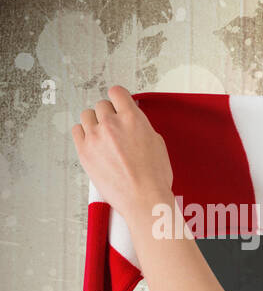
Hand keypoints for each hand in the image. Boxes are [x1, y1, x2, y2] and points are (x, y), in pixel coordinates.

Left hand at [71, 86, 173, 221]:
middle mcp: (111, 124)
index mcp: (132, 119)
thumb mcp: (157, 144)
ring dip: (94, 122)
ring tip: (102, 135)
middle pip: (101, 105)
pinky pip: (77, 131)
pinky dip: (84, 133)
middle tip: (114, 126)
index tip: (118, 103)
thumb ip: (141, 127)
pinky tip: (93, 142)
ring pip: (87, 116)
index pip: (117, 92)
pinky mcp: (84, 150)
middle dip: (108, 114)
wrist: (143, 198)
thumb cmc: (154, 177)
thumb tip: (132, 122)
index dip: (118, 97)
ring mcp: (95, 137)